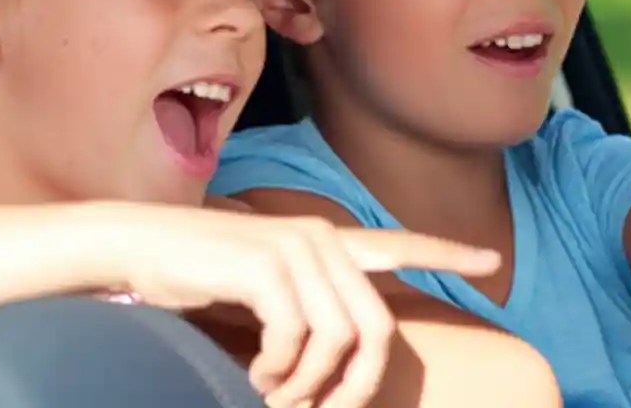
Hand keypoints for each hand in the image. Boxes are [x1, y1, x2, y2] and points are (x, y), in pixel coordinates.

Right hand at [98, 203, 500, 407]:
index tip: (492, 262)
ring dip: (307, 385)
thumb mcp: (265, 291)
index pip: (398, 245)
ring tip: (275, 394)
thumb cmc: (199, 277)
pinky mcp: (267, 265)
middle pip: (376, 329)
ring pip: (339, 341)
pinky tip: (256, 375)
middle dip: (357, 387)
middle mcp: (321, 238)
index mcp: (326, 242)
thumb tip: (340, 355)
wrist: (138, 247)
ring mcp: (296, 248)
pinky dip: (278, 372)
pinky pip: (297, 339)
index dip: (448, 253)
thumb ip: (307, 307)